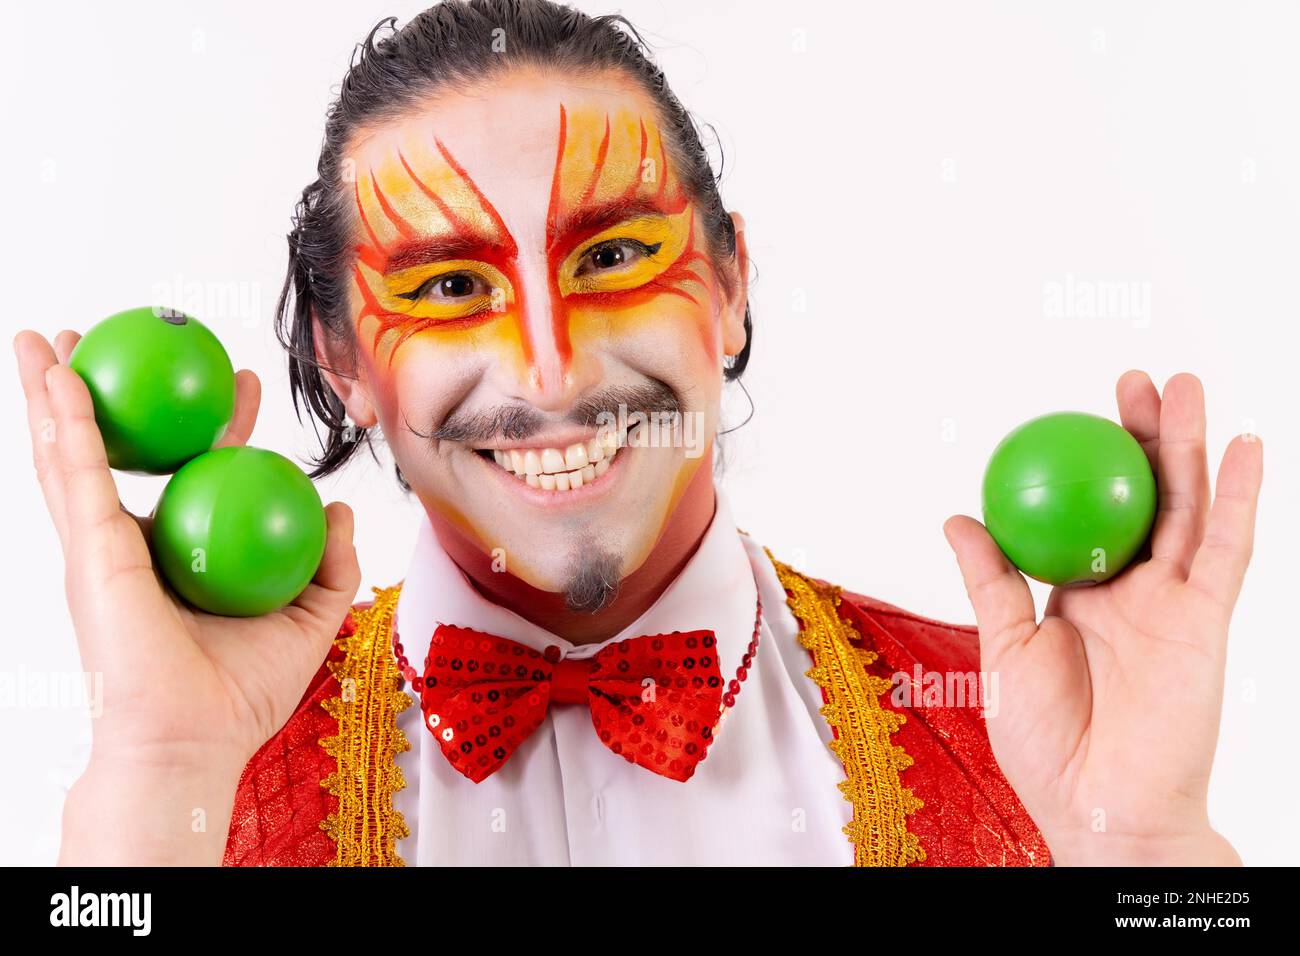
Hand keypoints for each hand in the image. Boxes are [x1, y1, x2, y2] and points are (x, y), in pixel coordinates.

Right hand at [14, 329, 360, 863]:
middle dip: (123, 390)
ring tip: (48, 338)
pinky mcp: (86, 550)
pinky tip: (57, 378)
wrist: (191, 740)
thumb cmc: (242, 694)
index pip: (199, 470)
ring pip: (73, 451)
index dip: (219, 422)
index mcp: (183, 553)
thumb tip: (338, 509)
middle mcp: (135, 542)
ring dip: (58, 392)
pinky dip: (63, 423)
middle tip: (140, 334)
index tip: (244, 382)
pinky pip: (74, 474)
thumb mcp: (310, 620)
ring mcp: (102, 544)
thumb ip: (331, 564)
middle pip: (128, 449)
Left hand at [944, 372, 1261, 865]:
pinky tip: (1245, 446)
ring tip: (1185, 385)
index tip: (1073, 415)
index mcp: (1082, 594)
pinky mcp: (1205, 620)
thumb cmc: (1048, 742)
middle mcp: (1132, 590)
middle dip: (1143, 434)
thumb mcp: (1004, 650)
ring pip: (1186, 507)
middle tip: (1134, 379)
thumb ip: (990, 582)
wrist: (1099, 807)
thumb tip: (958, 516)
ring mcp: (1173, 602)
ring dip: (1189, 445)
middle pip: (1143, 495)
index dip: (1087, 463)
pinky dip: (1239, 498)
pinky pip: (1225, 550)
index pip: (1089, 511)